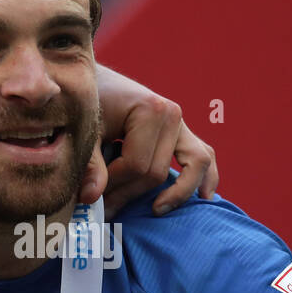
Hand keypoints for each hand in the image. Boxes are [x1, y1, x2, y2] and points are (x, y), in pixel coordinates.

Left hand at [78, 64, 217, 218]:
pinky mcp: (182, 133)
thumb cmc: (90, 105)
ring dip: (177, 192)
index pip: (136, 165)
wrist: (97, 82)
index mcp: (150, 110)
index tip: (91, 193)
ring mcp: (181, 124)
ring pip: (192, 166)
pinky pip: (203, 156)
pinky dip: (206, 177)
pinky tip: (204, 197)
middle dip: (129, 193)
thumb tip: (92, 198)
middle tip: (105, 210)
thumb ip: (89, 165)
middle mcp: (172, 115)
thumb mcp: (85, 133)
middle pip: (157, 171)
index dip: (113, 185)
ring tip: (156, 210)